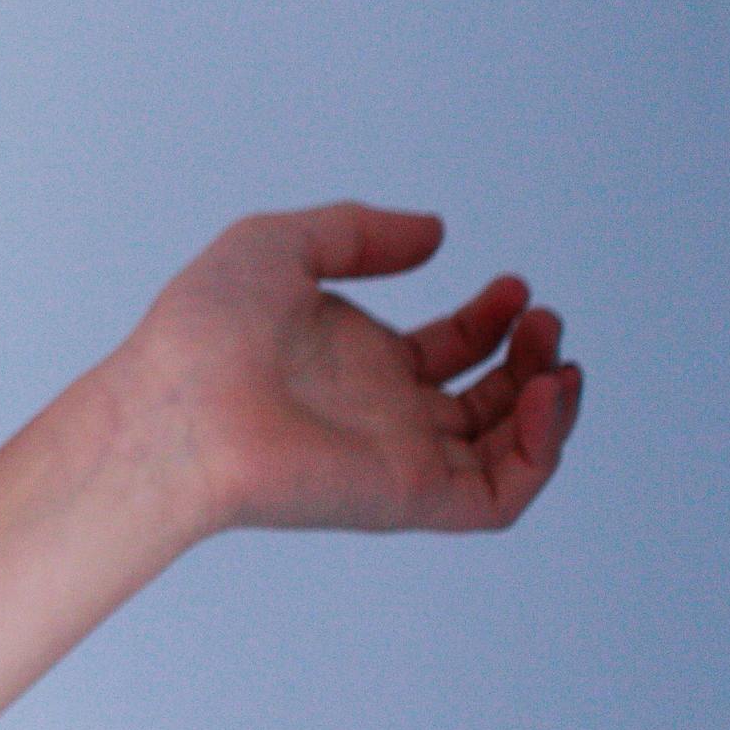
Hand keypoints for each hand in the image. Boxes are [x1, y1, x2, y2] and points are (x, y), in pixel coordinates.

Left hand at [129, 203, 583, 536]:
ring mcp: (399, 457)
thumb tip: (433, 233)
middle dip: (529, 356)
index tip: (510, 286)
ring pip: (505, 448)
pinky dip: (540, 450)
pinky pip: (500, 496)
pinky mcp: (410, 497)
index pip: (448, 349)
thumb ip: (358, 232)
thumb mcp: (279, 245)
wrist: (176, 406)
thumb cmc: (202, 333)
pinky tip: (541, 394)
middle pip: (484, 398)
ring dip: (548, 402)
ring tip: (554, 356)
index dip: (490, 319)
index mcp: (356, 363)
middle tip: (539, 317)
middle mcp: (382, 415)